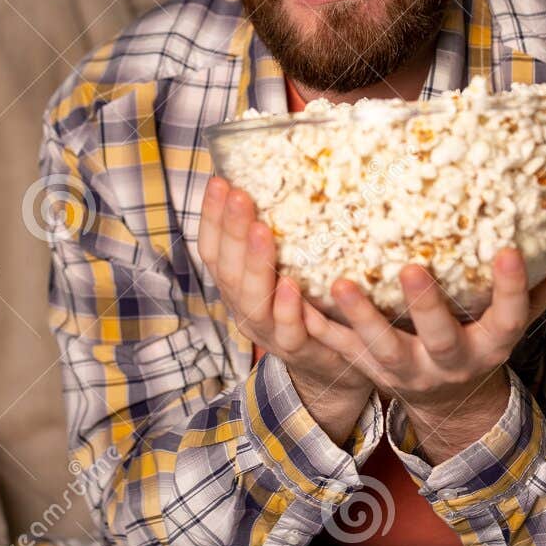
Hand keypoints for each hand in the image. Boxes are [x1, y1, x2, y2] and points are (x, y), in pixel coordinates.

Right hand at [198, 176, 373, 442]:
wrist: (333, 371)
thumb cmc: (309, 308)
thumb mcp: (286, 269)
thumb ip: (279, 235)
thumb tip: (283, 175)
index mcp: (236, 286)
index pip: (213, 248)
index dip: (212, 216)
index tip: (219, 181)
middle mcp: (243, 308)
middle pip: (227, 268)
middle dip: (232, 229)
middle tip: (240, 193)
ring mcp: (267, 333)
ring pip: (251, 298)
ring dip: (254, 263)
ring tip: (262, 229)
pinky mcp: (299, 352)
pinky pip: (288, 332)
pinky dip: (286, 309)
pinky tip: (291, 285)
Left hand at [303, 227, 545, 462]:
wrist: (450, 404)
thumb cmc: (486, 340)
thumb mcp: (523, 316)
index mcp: (492, 345)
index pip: (511, 318)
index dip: (513, 289)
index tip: (509, 253)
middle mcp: (450, 362)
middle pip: (442, 339)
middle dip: (427, 306)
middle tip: (411, 267)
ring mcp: (407, 371)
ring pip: (382, 351)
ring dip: (360, 318)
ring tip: (338, 283)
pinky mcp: (369, 370)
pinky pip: (340, 351)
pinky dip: (318, 328)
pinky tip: (293, 296)